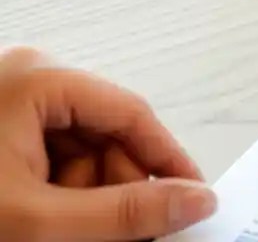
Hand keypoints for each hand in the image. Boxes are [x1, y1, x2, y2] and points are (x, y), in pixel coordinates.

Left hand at [0, 47, 217, 240]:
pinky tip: (44, 217)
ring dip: (84, 194)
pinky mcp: (0, 123)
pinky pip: (51, 152)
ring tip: (61, 228)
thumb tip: (192, 201)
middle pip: (106, 134)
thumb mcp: (39, 220)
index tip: (190, 198)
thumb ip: (122, 213)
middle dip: (113, 186)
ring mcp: (11, 98)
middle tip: (112, 231)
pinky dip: (57, 190)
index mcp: (37, 78)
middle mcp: (27, 76)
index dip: (166, 161)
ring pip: (81, 148)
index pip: (131, 114)